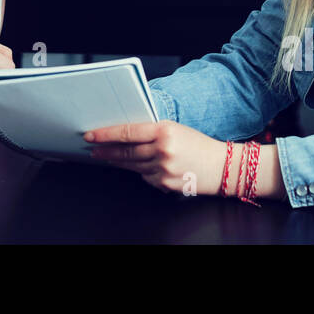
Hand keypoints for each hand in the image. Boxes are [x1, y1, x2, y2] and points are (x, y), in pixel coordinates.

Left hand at [84, 120, 227, 195]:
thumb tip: (124, 135)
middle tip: (93, 149)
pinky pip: (145, 177)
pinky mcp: (165, 184)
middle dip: (106, 150)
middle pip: (126, 151)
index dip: (106, 134)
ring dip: (117, 161)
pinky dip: (140, 171)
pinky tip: (139, 166)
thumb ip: (151, 131)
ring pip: (132, 165)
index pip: (127, 132)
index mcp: (164, 131)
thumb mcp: (175, 129)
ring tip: (107, 157)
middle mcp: (162, 150)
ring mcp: (163, 169)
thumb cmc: (197, 144)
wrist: (221, 166)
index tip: (91, 135)